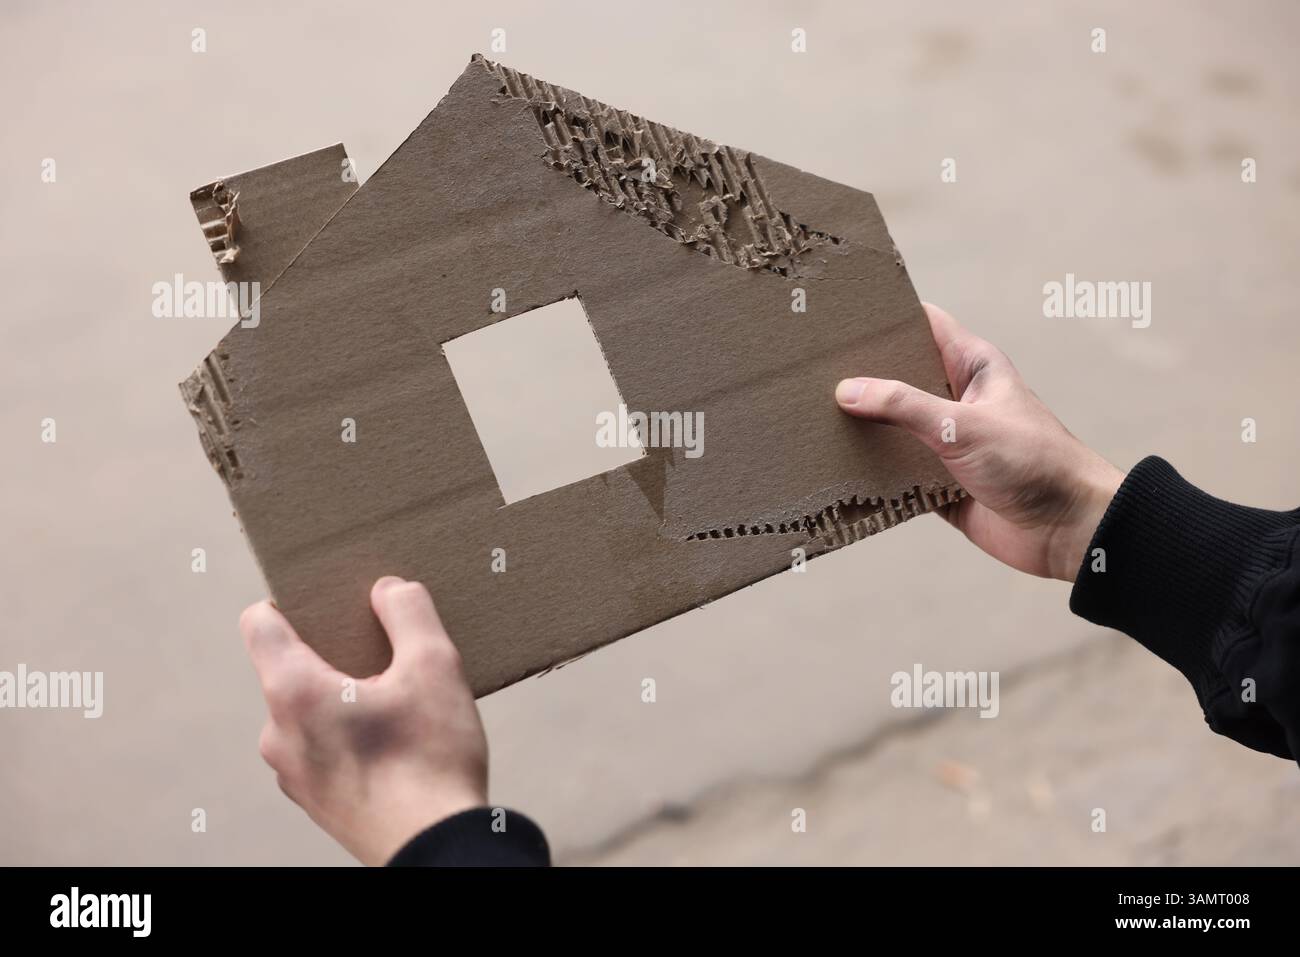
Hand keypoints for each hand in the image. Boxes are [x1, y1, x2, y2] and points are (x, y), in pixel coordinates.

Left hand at [239, 577, 487, 865]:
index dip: (291, 600)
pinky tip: (396, 740)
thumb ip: (408, 612)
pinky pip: (320, 748)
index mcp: (293, 692)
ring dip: (344, 697)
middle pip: (290, 668)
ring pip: (308, 711)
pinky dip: (348, 734)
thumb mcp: (435, 666)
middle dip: (333, 652)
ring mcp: (292, 774)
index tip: (329, 601)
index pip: (260, 623)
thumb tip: (388, 590)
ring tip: (398, 701)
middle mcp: (277, 734)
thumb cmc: (431, 760)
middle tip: (384, 652)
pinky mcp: (315, 801)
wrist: (436, 849)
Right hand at [835, 303, 1123, 580]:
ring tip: (812, 419)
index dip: (888, 316)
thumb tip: (847, 390)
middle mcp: (957, 401)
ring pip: (893, 428)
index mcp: (973, 367)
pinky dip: (872, 475)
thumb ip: (903, 406)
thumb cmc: (1035, 463)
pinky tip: (837, 471)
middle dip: (862, 377)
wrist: (1067, 530)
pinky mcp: (940, 484)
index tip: (844, 314)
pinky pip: (896, 475)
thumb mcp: (963, 425)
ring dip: (863, 429)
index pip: (924, 326)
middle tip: (812, 370)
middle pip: (899, 378)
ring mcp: (948, 443)